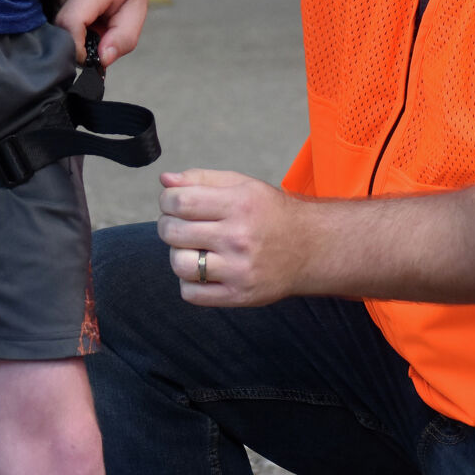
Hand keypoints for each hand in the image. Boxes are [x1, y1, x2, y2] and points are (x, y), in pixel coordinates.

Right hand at [52, 0, 149, 65]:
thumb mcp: (137, 4)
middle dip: (76, 41)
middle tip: (96, 31)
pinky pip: (45, 10)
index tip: (89, 55)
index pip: (69, 25)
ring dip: (70, 28)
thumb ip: (124, 37)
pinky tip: (76, 6)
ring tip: (88, 15)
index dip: (76, 50)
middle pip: (57, 29)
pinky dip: (62, 16)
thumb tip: (102, 61)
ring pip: (50, 21)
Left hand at [157, 169, 308, 306]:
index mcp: (239, 204)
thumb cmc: (270, 213)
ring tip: (191, 248)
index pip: (179, 201)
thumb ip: (201, 179)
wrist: (310, 248)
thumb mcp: (242, 185)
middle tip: (179, 225)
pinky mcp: (239, 295)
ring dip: (177, 254)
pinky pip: (191, 293)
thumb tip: (165, 180)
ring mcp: (239, 270)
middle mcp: (239, 237)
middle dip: (167, 225)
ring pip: (179, 264)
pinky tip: (203, 269)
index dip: (166, 200)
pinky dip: (188, 282)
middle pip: (173, 232)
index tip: (172, 203)